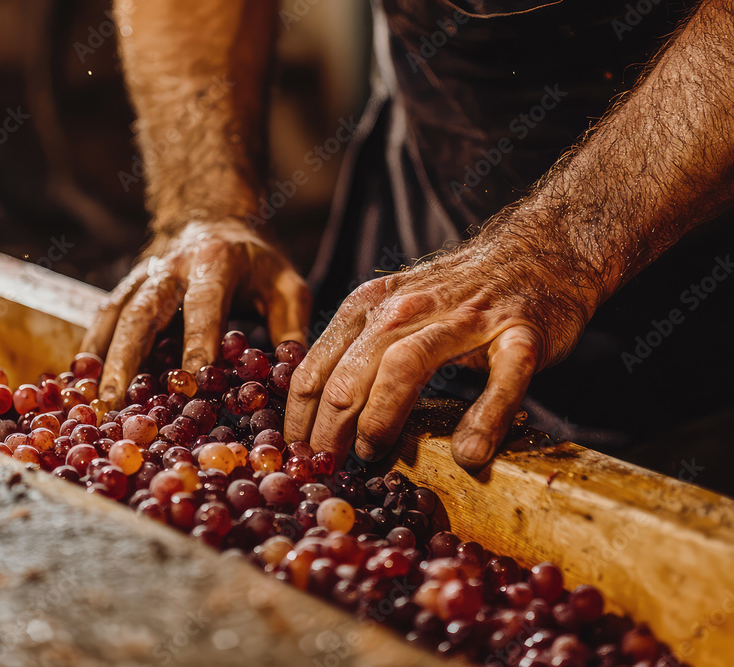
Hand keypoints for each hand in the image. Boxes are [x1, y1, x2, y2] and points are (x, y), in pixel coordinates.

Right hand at [82, 219, 309, 406]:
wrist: (211, 215)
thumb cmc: (254, 261)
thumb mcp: (285, 283)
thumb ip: (290, 327)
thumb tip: (292, 378)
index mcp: (215, 262)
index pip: (204, 303)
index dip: (197, 338)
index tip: (193, 378)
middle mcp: (171, 267)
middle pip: (142, 311)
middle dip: (127, 356)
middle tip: (118, 399)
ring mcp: (142, 277)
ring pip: (114, 315)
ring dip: (101, 356)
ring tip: (90, 398)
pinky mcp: (126, 288)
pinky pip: (103, 318)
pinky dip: (90, 349)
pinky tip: (79, 382)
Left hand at [283, 228, 598, 471]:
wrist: (537, 251)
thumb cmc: (456, 296)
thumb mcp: (392, 308)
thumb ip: (356, 350)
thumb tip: (317, 416)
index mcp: (371, 306)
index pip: (316, 368)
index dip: (300, 418)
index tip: (298, 454)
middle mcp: (410, 307)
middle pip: (351, 373)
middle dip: (330, 429)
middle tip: (327, 467)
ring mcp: (467, 319)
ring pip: (406, 365)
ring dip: (381, 417)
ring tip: (374, 456)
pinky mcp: (521, 334)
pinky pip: (501, 378)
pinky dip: (485, 417)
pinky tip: (471, 452)